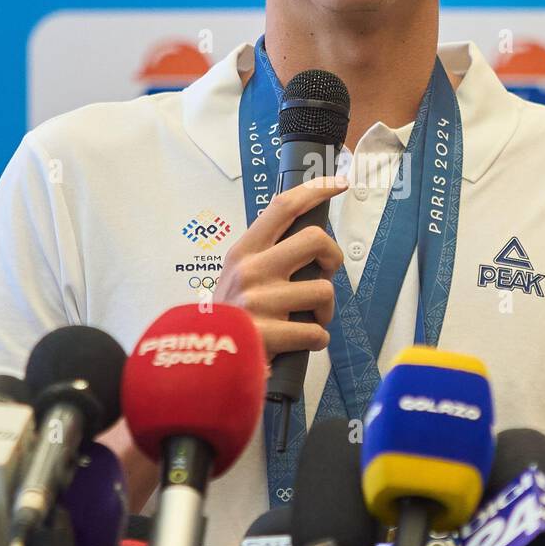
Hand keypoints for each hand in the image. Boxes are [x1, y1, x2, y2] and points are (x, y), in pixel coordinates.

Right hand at [213, 176, 347, 360]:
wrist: (205, 361)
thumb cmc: (232, 317)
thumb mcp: (238, 275)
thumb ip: (267, 255)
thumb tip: (312, 241)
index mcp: (245, 251)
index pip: (283, 206)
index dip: (316, 190)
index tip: (339, 184)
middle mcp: (251, 269)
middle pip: (316, 239)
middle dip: (333, 258)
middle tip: (326, 273)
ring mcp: (260, 300)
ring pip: (324, 290)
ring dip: (324, 310)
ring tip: (307, 319)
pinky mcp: (268, 333)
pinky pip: (317, 332)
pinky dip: (317, 340)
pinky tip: (301, 342)